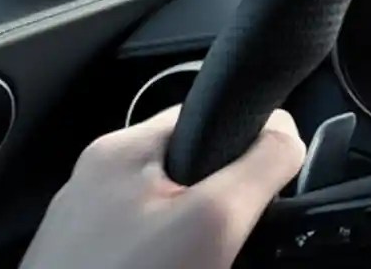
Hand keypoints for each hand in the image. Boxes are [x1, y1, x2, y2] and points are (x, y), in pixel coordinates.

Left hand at [21, 106, 305, 268]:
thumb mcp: (215, 220)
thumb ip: (260, 166)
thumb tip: (287, 131)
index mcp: (119, 150)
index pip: (206, 116)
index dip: (244, 149)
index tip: (251, 193)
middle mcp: (94, 182)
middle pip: (190, 172)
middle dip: (216, 204)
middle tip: (220, 243)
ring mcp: (84, 229)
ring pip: (168, 216)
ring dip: (194, 238)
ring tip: (196, 264)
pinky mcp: (86, 263)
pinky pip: (146, 248)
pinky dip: (167, 260)